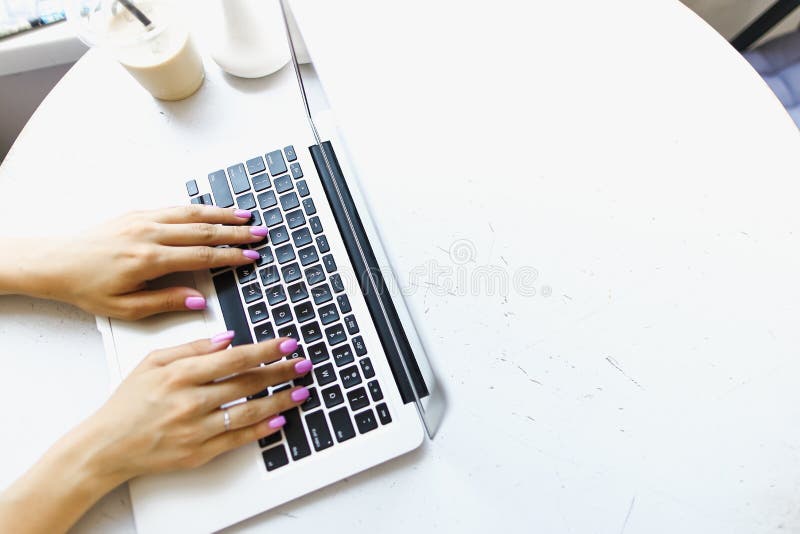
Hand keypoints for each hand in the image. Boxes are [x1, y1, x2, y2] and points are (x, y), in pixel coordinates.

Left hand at [30, 205, 269, 318]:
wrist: (54, 262)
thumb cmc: (85, 287)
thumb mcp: (126, 308)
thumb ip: (166, 302)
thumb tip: (198, 299)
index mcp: (149, 259)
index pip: (202, 256)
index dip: (230, 256)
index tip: (250, 257)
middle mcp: (149, 234)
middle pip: (203, 230)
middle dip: (236, 232)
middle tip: (260, 234)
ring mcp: (143, 219)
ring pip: (192, 213)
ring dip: (222, 214)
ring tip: (245, 216)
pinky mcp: (136, 213)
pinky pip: (175, 208)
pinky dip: (198, 208)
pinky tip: (212, 210)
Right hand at [86, 335, 309, 479]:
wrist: (107, 446)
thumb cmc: (129, 402)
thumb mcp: (153, 362)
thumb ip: (192, 348)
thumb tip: (228, 338)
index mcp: (180, 375)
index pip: (234, 358)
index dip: (265, 350)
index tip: (286, 343)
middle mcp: (190, 401)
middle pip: (247, 383)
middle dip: (280, 372)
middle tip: (302, 364)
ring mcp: (196, 429)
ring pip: (248, 412)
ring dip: (279, 400)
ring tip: (300, 391)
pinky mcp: (199, 452)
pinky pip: (237, 439)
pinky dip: (261, 429)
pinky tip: (279, 420)